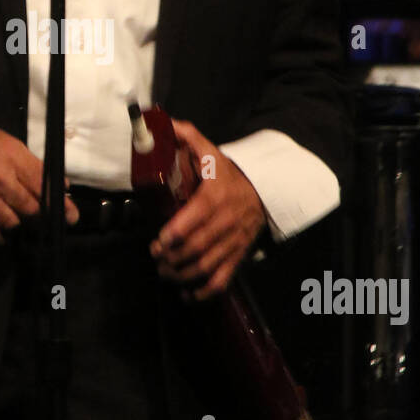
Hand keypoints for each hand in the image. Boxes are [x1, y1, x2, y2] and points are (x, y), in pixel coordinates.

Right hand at [0, 118, 79, 242]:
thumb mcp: (11, 143)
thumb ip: (35, 166)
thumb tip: (60, 186)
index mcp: (13, 160)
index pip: (44, 188)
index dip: (61, 205)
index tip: (71, 216)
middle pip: (31, 210)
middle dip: (43, 217)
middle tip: (46, 220)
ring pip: (12, 223)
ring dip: (21, 224)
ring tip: (22, 220)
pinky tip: (4, 234)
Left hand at [149, 118, 265, 301]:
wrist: (262, 189)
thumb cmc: (227, 172)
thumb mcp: (209, 150)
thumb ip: (185, 136)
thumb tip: (159, 124)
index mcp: (216, 196)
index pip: (196, 219)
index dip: (175, 234)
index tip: (158, 241)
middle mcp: (226, 221)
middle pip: (198, 247)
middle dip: (173, 258)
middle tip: (156, 258)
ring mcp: (234, 241)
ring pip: (208, 266)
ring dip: (183, 275)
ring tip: (165, 273)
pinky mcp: (238, 255)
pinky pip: (223, 279)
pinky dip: (204, 292)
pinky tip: (186, 295)